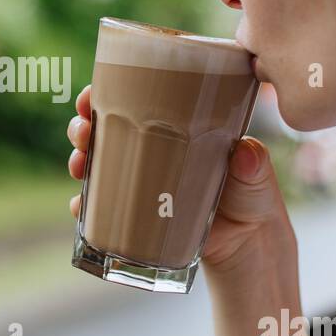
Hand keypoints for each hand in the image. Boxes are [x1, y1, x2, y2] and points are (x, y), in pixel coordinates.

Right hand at [66, 84, 294, 277]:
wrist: (248, 244)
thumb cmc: (253, 196)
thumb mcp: (256, 175)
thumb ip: (254, 164)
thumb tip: (247, 153)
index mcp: (177, 126)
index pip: (136, 99)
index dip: (107, 91)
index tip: (92, 92)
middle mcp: (152, 150)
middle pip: (105, 128)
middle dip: (83, 124)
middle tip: (82, 130)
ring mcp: (141, 182)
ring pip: (97, 163)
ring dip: (79, 159)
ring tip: (79, 165)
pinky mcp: (136, 215)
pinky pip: (101, 206)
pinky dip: (85, 205)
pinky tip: (79, 205)